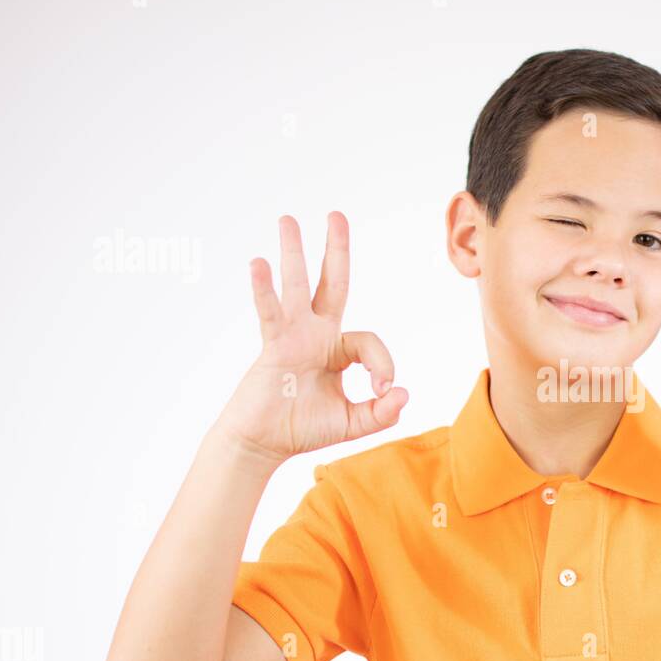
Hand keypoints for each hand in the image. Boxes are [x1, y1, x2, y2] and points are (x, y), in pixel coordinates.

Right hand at [213, 212, 408, 465]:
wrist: (264, 444)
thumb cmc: (304, 429)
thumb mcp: (354, 423)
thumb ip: (382, 413)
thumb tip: (402, 392)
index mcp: (337, 349)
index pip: (369, 341)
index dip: (383, 363)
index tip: (383, 390)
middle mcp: (315, 335)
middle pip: (330, 284)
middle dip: (335, 250)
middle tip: (336, 216)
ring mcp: (292, 337)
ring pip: (296, 287)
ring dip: (293, 252)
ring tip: (287, 219)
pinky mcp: (272, 346)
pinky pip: (270, 313)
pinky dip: (264, 289)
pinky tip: (259, 264)